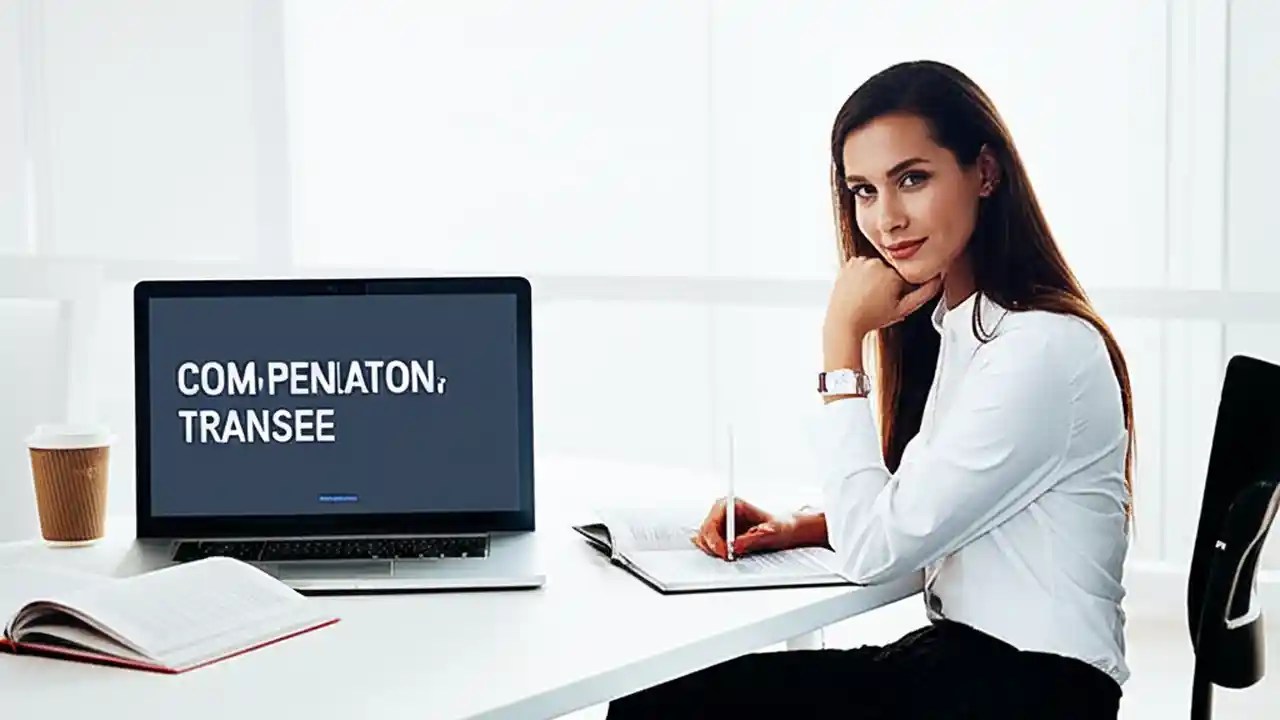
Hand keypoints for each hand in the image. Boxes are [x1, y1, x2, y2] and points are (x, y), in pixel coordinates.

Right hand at [691, 497, 796, 559]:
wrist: (784, 531)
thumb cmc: (780, 527)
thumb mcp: (773, 532)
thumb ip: (754, 538)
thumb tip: (735, 546)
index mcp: (731, 504)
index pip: (711, 523)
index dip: (715, 540)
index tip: (725, 553)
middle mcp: (722, 512)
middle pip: (705, 533)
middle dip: (714, 548)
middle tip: (729, 558)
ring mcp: (719, 523)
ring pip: (704, 540)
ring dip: (714, 551)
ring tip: (732, 556)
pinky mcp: (719, 535)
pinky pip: (708, 545)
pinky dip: (715, 553)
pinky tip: (728, 555)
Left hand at [823, 256, 941, 342]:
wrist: (843, 321)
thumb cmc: (870, 318)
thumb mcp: (903, 310)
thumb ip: (924, 294)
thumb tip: (938, 280)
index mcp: (892, 274)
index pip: (904, 274)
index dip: (899, 289)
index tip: (890, 299)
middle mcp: (876, 264)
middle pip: (890, 269)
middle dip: (886, 282)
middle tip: (878, 299)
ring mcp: (861, 262)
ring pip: (875, 266)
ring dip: (873, 277)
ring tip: (866, 295)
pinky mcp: (849, 262)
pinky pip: (861, 265)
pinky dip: (861, 274)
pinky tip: (859, 288)